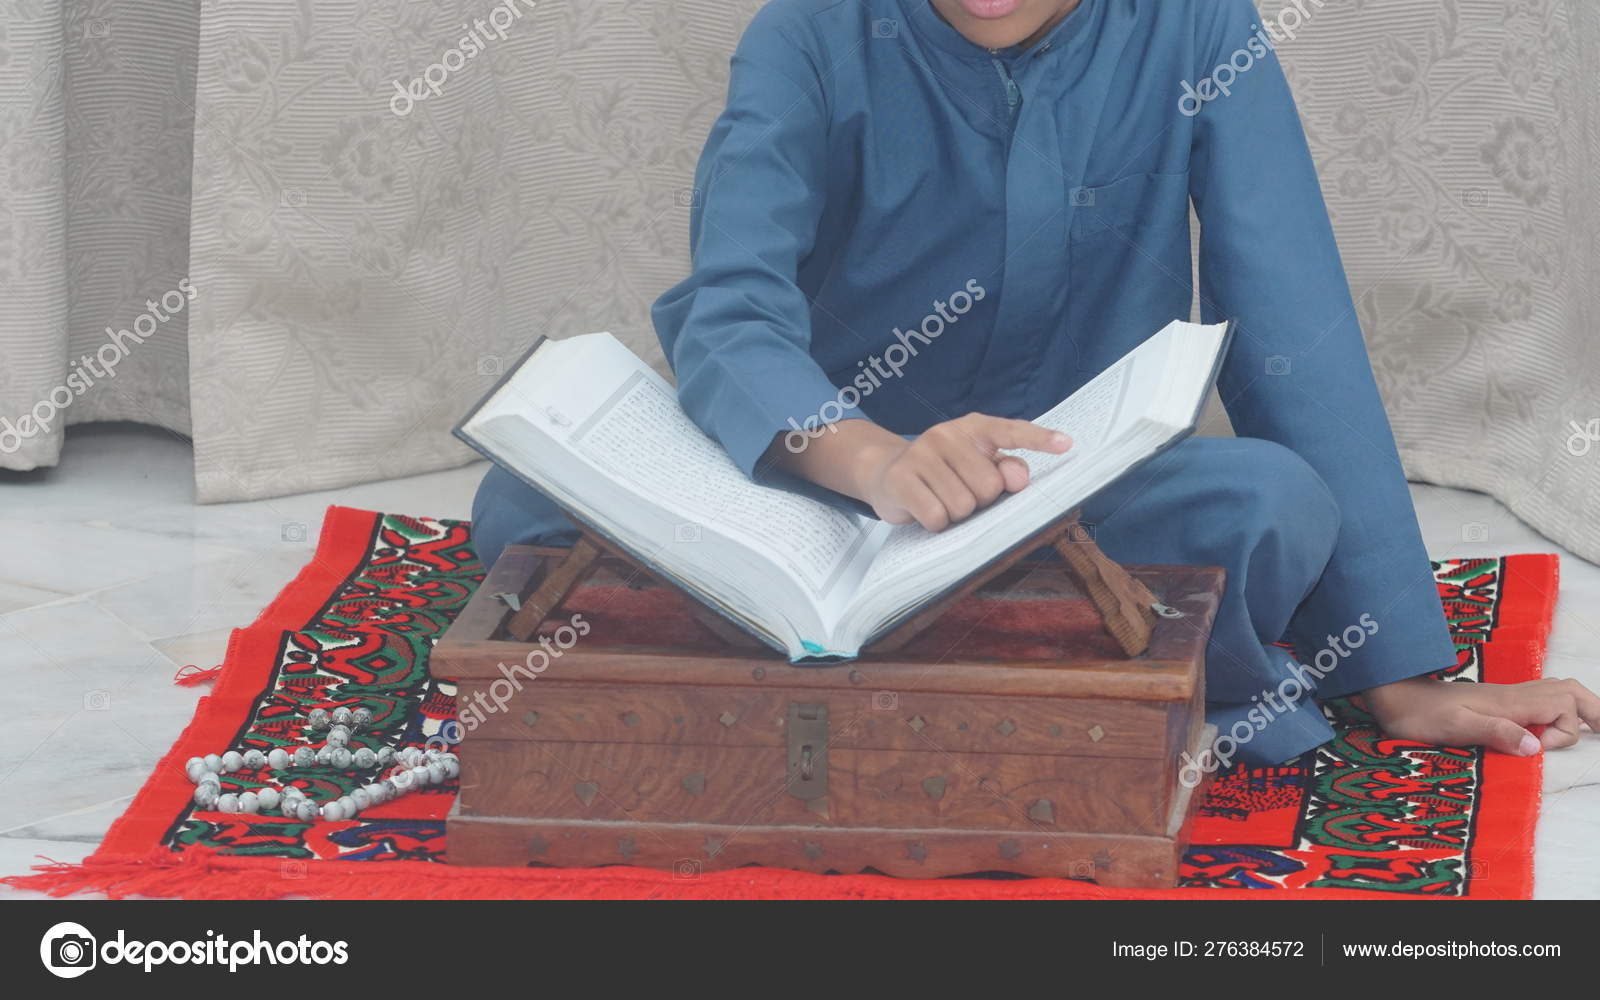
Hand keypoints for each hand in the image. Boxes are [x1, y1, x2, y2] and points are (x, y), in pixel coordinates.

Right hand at [852, 414, 1071, 530]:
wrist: (886, 472)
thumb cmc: (943, 473)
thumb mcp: (976, 467)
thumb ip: (1004, 471)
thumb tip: (1019, 478)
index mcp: (974, 428)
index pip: (1011, 431)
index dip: (1039, 439)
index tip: (1067, 444)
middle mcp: (947, 434)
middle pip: (988, 486)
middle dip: (979, 502)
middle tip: (961, 495)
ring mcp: (921, 454)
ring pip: (962, 505)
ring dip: (956, 516)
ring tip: (941, 502)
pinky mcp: (901, 478)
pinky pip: (936, 516)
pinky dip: (936, 524)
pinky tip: (925, 511)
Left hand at [1364, 675, 1599, 755]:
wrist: (1394, 696)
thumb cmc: (1420, 715)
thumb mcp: (1454, 728)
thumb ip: (1496, 733)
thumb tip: (1537, 748)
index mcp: (1510, 703)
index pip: (1564, 707)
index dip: (1566, 730)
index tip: (1542, 749)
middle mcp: (1514, 696)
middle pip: (1570, 690)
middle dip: (1593, 709)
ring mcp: (1505, 697)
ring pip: (1557, 690)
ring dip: (1579, 707)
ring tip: (1592, 729)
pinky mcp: (1495, 702)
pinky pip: (1540, 697)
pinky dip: (1559, 707)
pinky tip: (1552, 726)